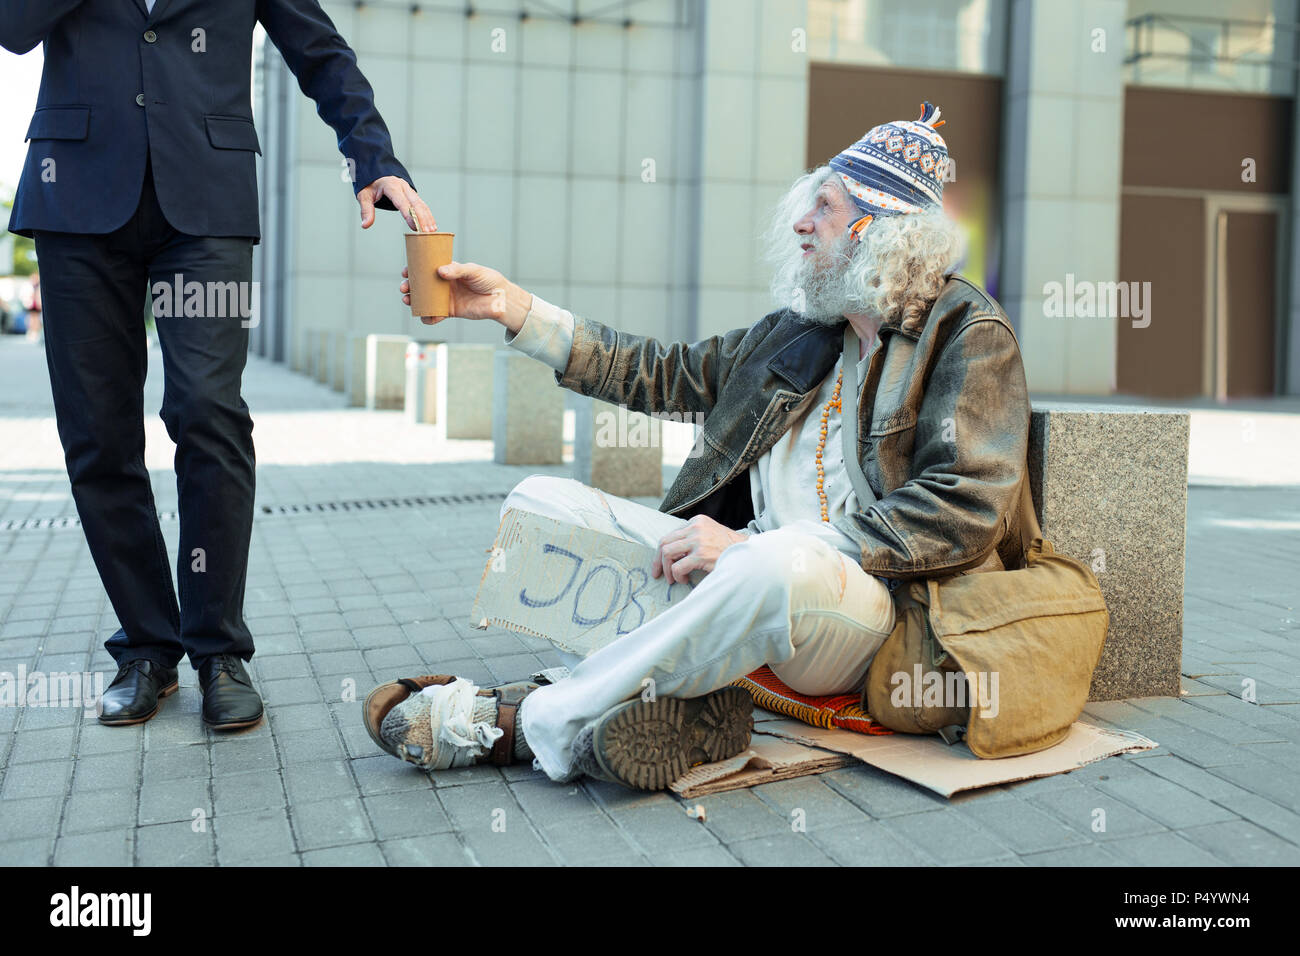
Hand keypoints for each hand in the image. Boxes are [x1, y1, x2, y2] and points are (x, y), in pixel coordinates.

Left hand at [358, 175, 435, 231]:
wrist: (375, 170)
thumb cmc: (369, 183)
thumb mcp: (364, 195)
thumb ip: (366, 210)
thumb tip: (365, 225)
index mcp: (391, 186)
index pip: (402, 202)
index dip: (409, 215)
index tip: (414, 227)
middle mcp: (403, 187)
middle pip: (416, 203)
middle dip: (422, 218)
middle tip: (426, 232)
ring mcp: (409, 190)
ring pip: (421, 204)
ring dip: (427, 217)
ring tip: (432, 231)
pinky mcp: (412, 194)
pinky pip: (422, 204)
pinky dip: (427, 215)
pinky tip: (431, 225)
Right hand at [400, 261, 532, 327]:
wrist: (500, 298)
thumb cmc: (489, 280)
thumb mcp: (473, 271)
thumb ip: (457, 270)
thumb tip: (440, 271)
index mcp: (447, 271)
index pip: (426, 269)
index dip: (414, 270)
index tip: (405, 271)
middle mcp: (444, 285)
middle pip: (421, 286)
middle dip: (409, 287)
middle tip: (404, 288)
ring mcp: (446, 298)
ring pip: (425, 300)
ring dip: (414, 301)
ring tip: (407, 300)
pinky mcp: (450, 312)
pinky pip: (435, 316)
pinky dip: (428, 317)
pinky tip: (423, 316)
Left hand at [650, 515, 747, 583]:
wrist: (749, 554)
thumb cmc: (729, 549)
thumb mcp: (710, 535)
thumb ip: (693, 539)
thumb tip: (673, 554)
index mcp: (696, 522)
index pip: (671, 535)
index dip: (662, 551)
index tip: (660, 565)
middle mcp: (695, 528)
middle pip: (664, 542)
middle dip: (658, 560)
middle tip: (659, 574)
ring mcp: (698, 540)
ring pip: (667, 553)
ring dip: (667, 569)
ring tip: (674, 579)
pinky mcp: (701, 554)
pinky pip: (678, 566)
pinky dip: (677, 575)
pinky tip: (684, 580)